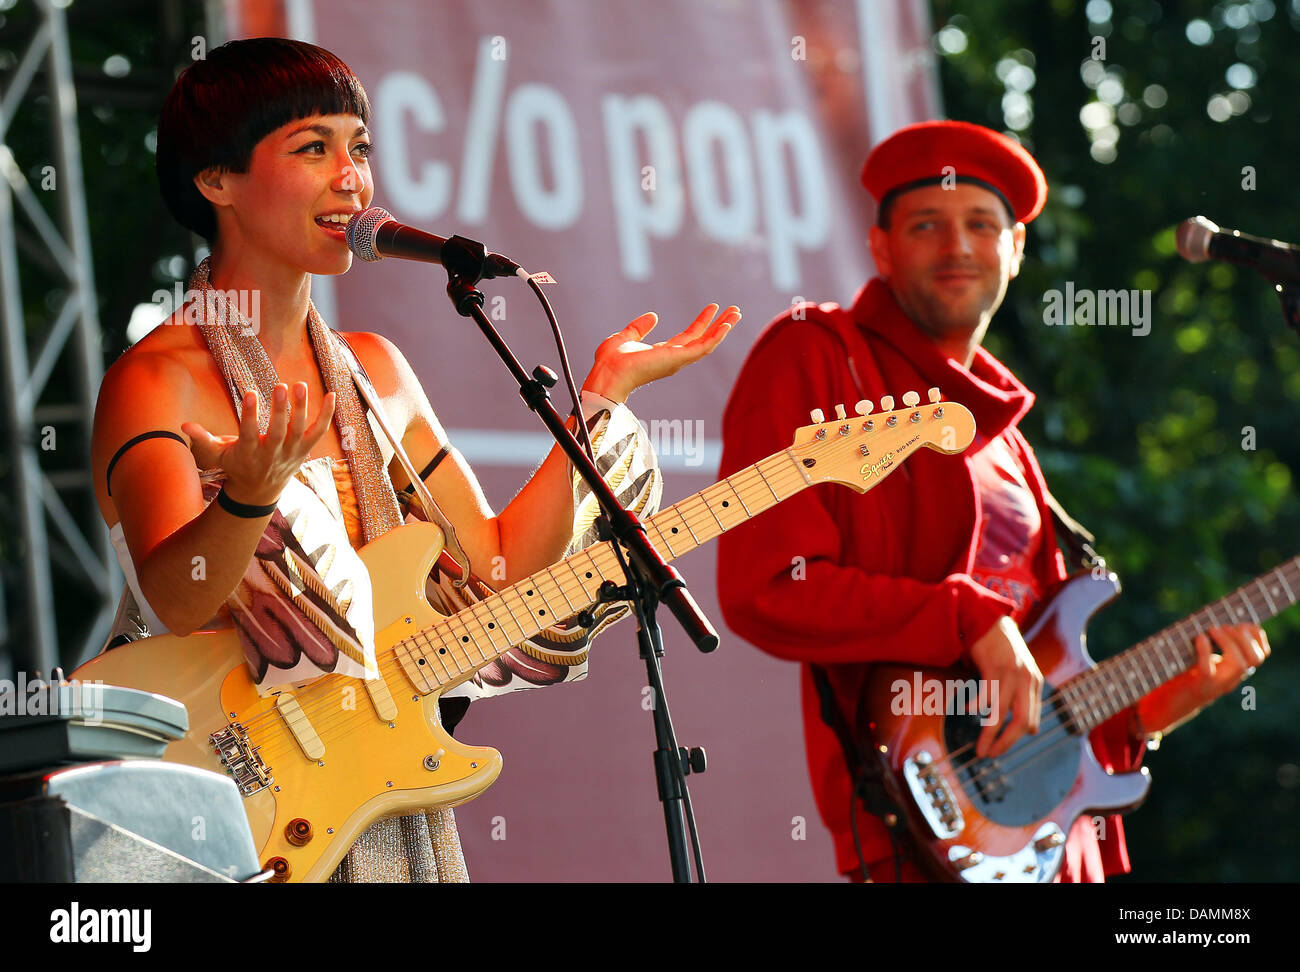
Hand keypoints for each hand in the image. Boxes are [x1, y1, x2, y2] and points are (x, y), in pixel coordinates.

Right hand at [180, 382, 335, 506]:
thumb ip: (202, 440)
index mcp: (249, 454)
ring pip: (300, 430)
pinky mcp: (305, 449)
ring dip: (302, 408)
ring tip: (300, 384)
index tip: (251, 393)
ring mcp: (291, 452)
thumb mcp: (216, 456)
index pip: (250, 434)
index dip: (251, 415)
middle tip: (281, 385)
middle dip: (281, 410)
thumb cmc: (236, 466)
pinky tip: (333, 394)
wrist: (259, 491)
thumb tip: (184, 425)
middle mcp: (272, 454)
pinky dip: (327, 415)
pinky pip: (319, 431)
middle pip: (279, 432)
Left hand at [582, 303, 739, 401]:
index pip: (688, 337)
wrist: (608, 374)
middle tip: (735, 311)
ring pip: (708, 343)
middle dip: (719, 325)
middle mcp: (674, 358)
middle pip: (703, 340)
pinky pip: (703, 348)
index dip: (701, 323)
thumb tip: (654, 316)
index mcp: (663, 354)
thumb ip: (639, 327)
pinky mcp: (679, 359)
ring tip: (736, 313)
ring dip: (723, 328)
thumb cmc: (611, 362)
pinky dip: (716, 336)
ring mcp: (678, 360)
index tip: (712, 308)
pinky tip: (726, 325)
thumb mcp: (626, 337)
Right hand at [968, 615, 1042, 758]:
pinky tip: (967, 711)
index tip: (1001, 748)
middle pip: (1021, 722)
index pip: (1031, 721)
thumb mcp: (1020, 673)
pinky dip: (976, 706)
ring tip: (980, 748)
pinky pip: (985, 695)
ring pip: (1001, 713)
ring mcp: (1011, 674)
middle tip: (991, 755)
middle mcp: (1027, 680)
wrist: (989, 620)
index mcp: (1034, 683)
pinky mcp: (995, 667)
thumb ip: (1024, 698)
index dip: (1017, 739)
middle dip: (1006, 743)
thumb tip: (1034, 730)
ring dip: (989, 735)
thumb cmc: (1000, 649)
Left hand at [1191, 623, 1270, 699]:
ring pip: (1240, 664)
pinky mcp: (1200, 686)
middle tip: (1224, 626)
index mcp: (1235, 670)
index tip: (1241, 623)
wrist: (1168, 703)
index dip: (1257, 635)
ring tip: (1213, 629)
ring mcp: (1218, 684)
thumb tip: (1216, 617)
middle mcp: (1232, 678)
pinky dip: (1205, 650)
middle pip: (1256, 658)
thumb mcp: (1203, 657)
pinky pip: (1208, 670)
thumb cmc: (1183, 673)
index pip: (1261, 654)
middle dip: (1244, 636)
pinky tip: (1200, 638)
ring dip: (1229, 642)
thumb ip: (1214, 644)